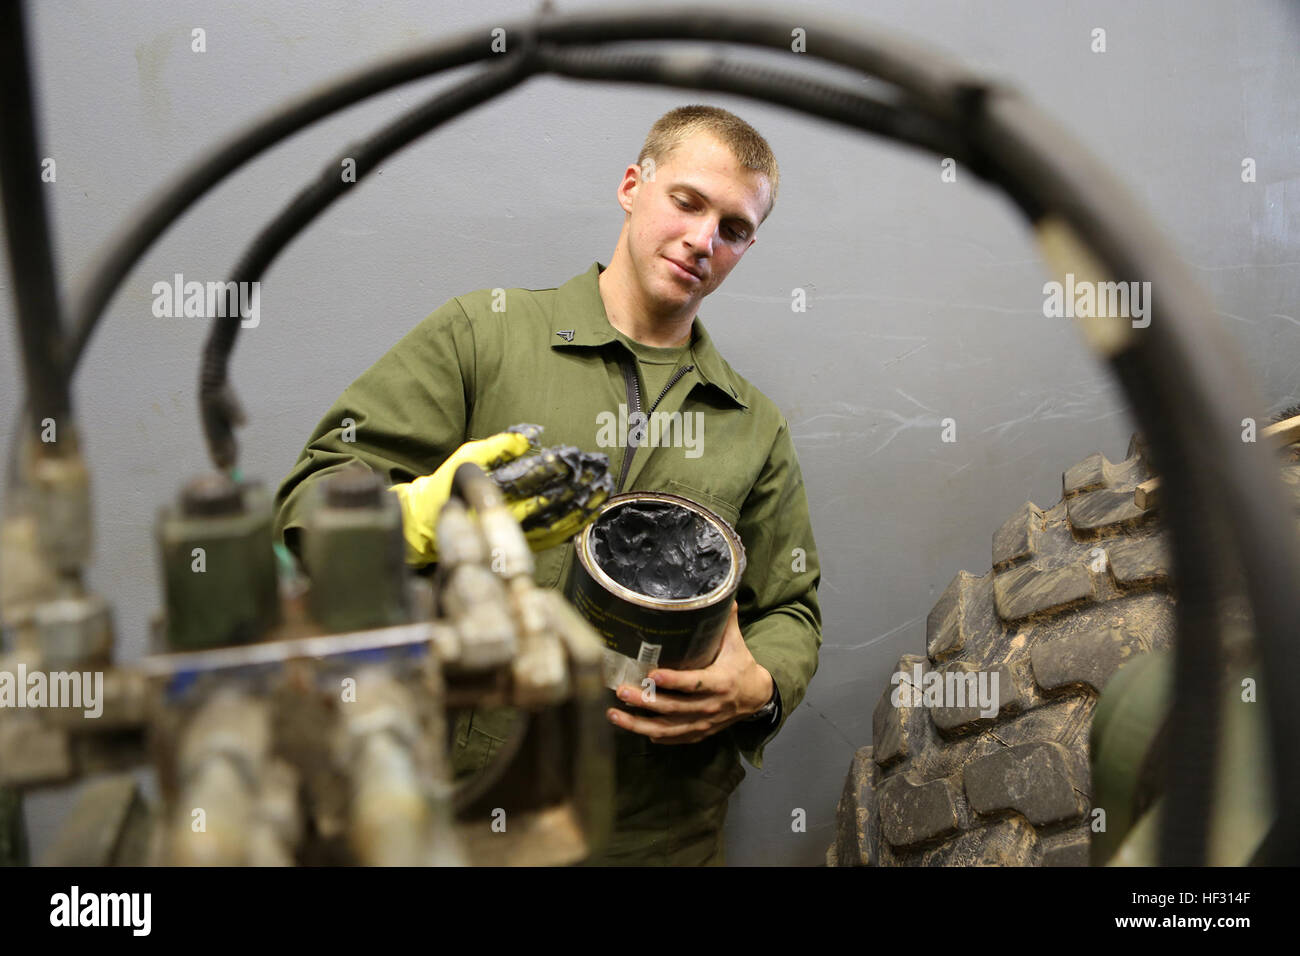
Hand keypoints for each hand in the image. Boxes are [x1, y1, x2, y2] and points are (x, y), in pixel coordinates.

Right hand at [389, 426, 612, 564]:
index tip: (578, 456)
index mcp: (497, 491)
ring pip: (557, 522)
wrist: (430, 523)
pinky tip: (589, 514)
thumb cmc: (450, 484)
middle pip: (552, 501)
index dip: (558, 467)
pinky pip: (552, 538)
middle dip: (578, 485)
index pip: (534, 478)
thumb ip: (500, 445)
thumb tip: (533, 434)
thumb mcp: (469, 455)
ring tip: (602, 491)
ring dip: (582, 507)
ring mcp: (517, 534)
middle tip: (601, 471)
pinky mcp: (520, 545)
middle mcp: (510, 516)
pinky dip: (573, 526)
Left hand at [607, 601, 773, 744]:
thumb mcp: (736, 643)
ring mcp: (703, 723)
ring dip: (639, 723)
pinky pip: (672, 737)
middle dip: (645, 701)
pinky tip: (630, 727)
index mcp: (720, 682)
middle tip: (621, 691)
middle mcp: (710, 706)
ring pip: (668, 728)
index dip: (674, 681)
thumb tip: (722, 592)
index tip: (652, 674)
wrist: (756, 698)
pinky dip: (652, 734)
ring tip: (614, 714)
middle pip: (674, 708)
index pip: (695, 683)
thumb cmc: (740, 666)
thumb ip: (725, 621)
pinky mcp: (698, 733)